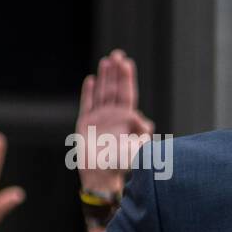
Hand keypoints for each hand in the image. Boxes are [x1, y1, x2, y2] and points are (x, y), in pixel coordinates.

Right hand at [74, 49, 153, 194]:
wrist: (103, 177)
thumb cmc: (123, 166)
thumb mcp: (138, 149)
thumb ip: (143, 135)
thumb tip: (146, 123)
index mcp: (127, 120)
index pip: (127, 94)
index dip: (126, 78)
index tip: (127, 62)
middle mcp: (113, 117)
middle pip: (115, 89)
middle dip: (116, 72)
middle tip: (118, 54)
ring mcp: (99, 119)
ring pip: (101, 93)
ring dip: (104, 77)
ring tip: (106, 61)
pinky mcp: (85, 125)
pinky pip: (87, 104)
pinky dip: (89, 92)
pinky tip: (91, 80)